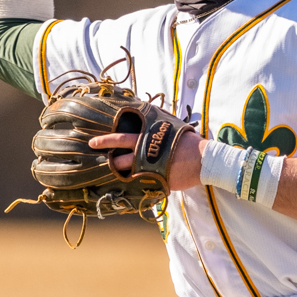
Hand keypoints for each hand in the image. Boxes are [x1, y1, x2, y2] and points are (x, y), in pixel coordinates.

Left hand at [88, 129, 202, 189]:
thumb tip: (147, 112)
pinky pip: (141, 184)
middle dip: (104, 156)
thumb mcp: (171, 127)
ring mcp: (150, 171)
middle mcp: (145, 155)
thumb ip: (157, 124)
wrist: (204, 160)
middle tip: (92, 155)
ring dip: (117, 172)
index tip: (92, 142)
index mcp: (147, 140)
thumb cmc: (188, 141)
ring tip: (109, 172)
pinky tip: (127, 185)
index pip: (121, 139)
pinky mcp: (157, 183)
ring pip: (127, 173)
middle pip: (119, 158)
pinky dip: (133, 184)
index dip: (106, 140)